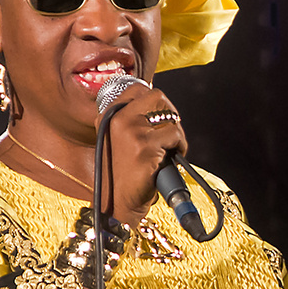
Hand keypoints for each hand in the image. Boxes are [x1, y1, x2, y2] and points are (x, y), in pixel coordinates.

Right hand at [100, 80, 187, 224]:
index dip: (156, 99)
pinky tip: (169, 159)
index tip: (162, 113)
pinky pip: (175, 135)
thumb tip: (159, 101)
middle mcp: (116, 119)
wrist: (120, 201)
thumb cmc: (124, 171)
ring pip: (170, 116)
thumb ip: (132, 118)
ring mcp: (130, 131)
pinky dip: (180, 147)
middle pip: (157, 96)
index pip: (137, 88)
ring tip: (169, 150)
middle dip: (170, 112)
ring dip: (177, 134)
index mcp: (107, 115)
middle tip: (171, 131)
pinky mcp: (145, 146)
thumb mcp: (119, 138)